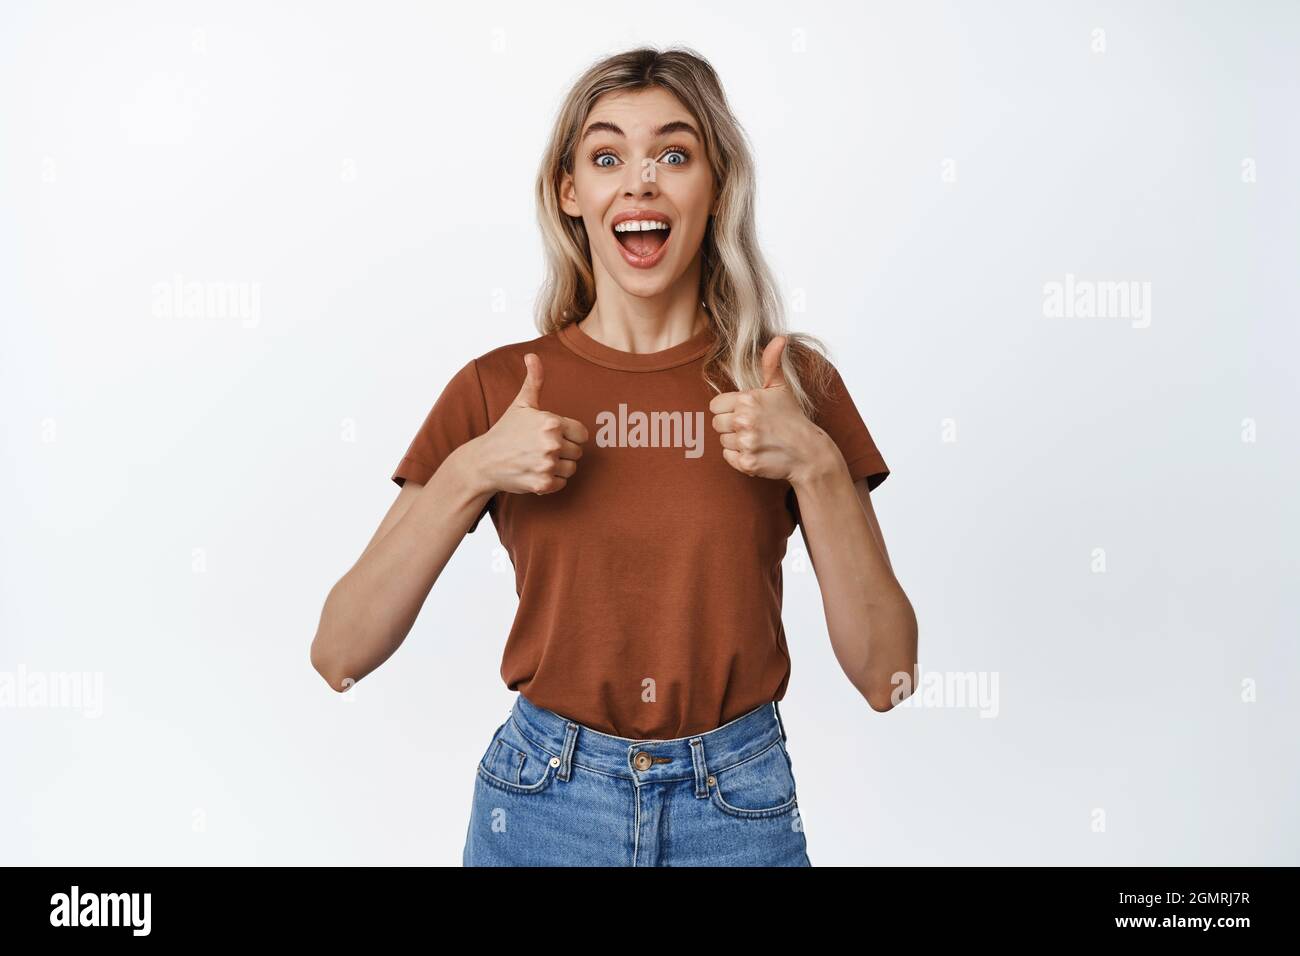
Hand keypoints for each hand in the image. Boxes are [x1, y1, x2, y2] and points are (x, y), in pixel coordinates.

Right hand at [466, 353, 588, 494]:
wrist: (483, 461)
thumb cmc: (505, 431)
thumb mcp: (521, 404)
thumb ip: (534, 380)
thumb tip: (532, 356)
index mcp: (551, 422)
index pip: (582, 434)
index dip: (569, 435)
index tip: (552, 435)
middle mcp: (551, 443)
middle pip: (577, 452)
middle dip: (563, 451)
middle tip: (541, 448)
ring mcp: (547, 464)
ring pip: (571, 469)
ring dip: (558, 467)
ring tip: (538, 459)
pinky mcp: (542, 484)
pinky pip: (562, 484)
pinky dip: (551, 481)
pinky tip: (535, 472)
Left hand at [709, 336, 837, 484]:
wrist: (808, 452)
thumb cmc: (793, 419)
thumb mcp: (781, 388)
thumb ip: (772, 363)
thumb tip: (779, 338)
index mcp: (748, 400)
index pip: (715, 406)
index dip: (728, 409)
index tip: (745, 412)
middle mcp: (744, 421)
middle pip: (716, 424)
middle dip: (731, 426)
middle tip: (753, 427)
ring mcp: (746, 443)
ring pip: (723, 441)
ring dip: (736, 442)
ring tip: (757, 439)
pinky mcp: (747, 463)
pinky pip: (729, 457)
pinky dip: (740, 457)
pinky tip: (757, 451)